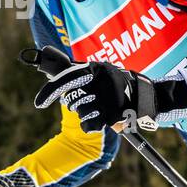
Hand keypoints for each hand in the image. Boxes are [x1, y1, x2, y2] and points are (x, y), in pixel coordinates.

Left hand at [32, 57, 186, 133]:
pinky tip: (97, 121)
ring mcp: (108, 99)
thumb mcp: (102, 71)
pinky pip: (87, 124)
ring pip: (79, 112)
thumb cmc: (120, 84)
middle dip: (72, 104)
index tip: (38, 104)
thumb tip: (49, 61)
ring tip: (98, 109)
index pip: (66, 79)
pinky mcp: (113, 115)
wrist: (148, 97)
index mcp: (96, 67)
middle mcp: (101, 81)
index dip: (49, 92)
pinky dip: (89, 125)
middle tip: (84, 103)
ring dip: (84, 114)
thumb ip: (79, 70)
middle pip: (71, 99)